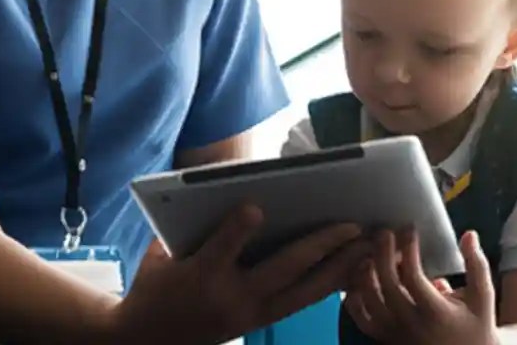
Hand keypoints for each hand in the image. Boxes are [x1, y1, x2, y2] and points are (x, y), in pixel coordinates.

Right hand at [113, 205, 370, 344]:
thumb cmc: (155, 288)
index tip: (254, 207)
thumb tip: (219, 188)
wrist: (147, 341)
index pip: (220, 249)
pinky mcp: (262, 322)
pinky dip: (330, 284)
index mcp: (199, 276)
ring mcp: (252, 314)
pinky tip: (353, 269)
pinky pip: (303, 302)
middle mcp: (231, 298)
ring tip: (369, 246)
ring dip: (340, 268)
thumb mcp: (159, 254)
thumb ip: (190, 226)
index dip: (236, 229)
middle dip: (320, 246)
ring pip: (304, 291)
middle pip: (281, 270)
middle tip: (351, 224)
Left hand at [345, 229, 498, 344]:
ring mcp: (394, 333)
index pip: (413, 276)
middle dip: (382, 253)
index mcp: (436, 313)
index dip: (408, 248)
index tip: (409, 229)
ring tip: (372, 250)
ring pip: (367, 299)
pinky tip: (362, 275)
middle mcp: (411, 325)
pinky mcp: (383, 338)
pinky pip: (359, 316)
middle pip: (386, 284)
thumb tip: (469, 234)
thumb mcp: (483, 296)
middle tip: (384, 232)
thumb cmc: (476, 325)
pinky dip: (354, 293)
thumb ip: (476, 265)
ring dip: (365, 270)